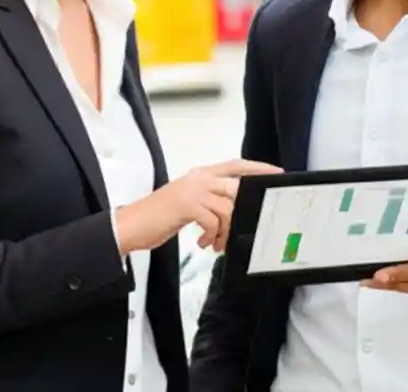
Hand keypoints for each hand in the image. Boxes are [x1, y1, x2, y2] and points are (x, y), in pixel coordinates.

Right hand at [115, 159, 281, 255]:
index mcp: (200, 174)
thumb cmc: (158, 216)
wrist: (132, 224)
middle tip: (247, 226)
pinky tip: (203, 243)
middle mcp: (199, 178)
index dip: (258, 168)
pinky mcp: (187, 205)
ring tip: (217, 243)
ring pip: (228, 208)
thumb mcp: (188, 202)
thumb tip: (234, 211)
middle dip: (246, 209)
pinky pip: (214, 221)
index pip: (235, 165)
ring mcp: (193, 190)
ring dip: (227, 231)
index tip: (276, 173)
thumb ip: (209, 201)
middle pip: (237, 187)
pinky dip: (213, 236)